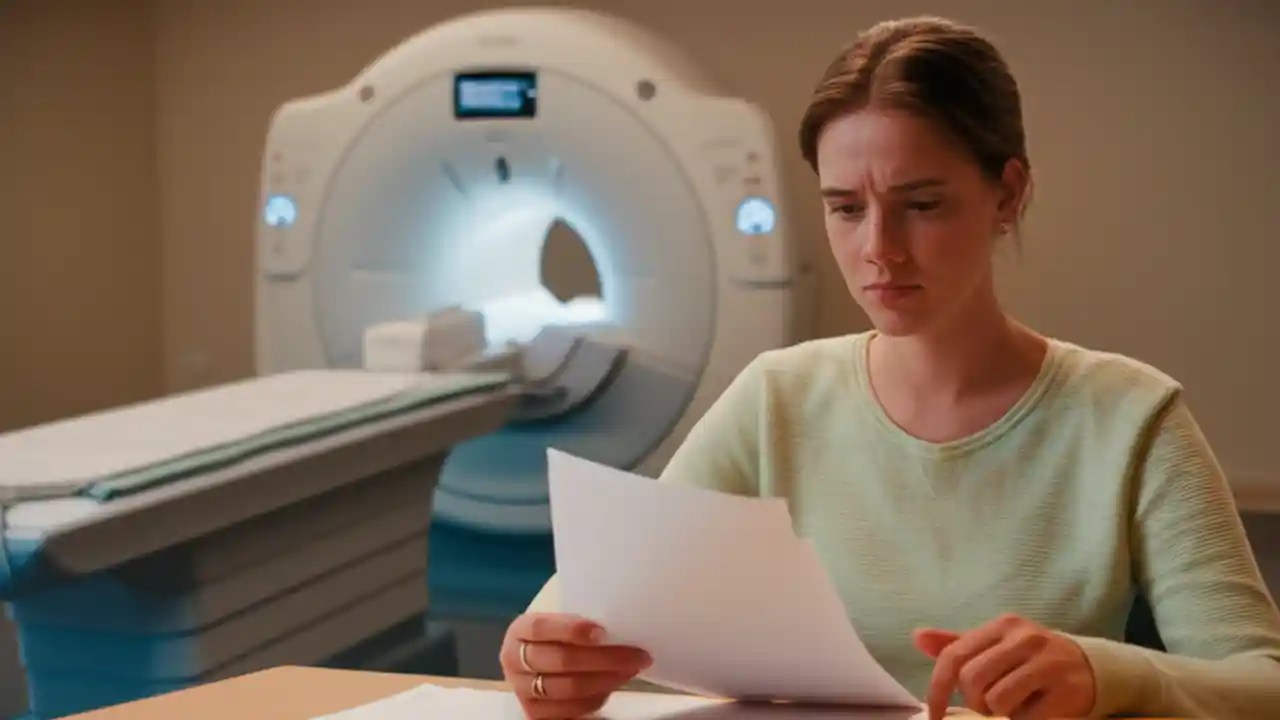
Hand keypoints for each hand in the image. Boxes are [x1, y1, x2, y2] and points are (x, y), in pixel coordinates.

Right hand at [500, 612, 652, 718]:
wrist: (547, 652)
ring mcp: (524, 691)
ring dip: (607, 679)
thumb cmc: (561, 627)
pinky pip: (573, 710)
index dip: (571, 629)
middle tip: (637, 654)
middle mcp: (514, 661)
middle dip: (605, 658)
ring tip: (632, 668)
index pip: (541, 627)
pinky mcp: (536, 713)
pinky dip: (598, 697)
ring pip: (570, 688)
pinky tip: (615, 683)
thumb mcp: (563, 611)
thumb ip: (581, 609)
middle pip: (561, 661)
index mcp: (519, 630)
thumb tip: (617, 608)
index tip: (602, 631)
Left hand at [914, 613, 1095, 719]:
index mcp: (1002, 626)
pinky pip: (1026, 717)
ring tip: (1014, 705)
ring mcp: (1049, 662)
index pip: (954, 656)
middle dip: (974, 702)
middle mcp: (1025, 638)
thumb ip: (958, 645)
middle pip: (972, 680)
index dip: (938, 689)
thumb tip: (918, 637)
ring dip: (1000, 713)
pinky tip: (1036, 710)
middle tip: (989, 705)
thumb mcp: (996, 646)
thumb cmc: (1031, 659)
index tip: (934, 715)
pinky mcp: (1068, 690)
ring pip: (997, 700)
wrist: (1092, 668)